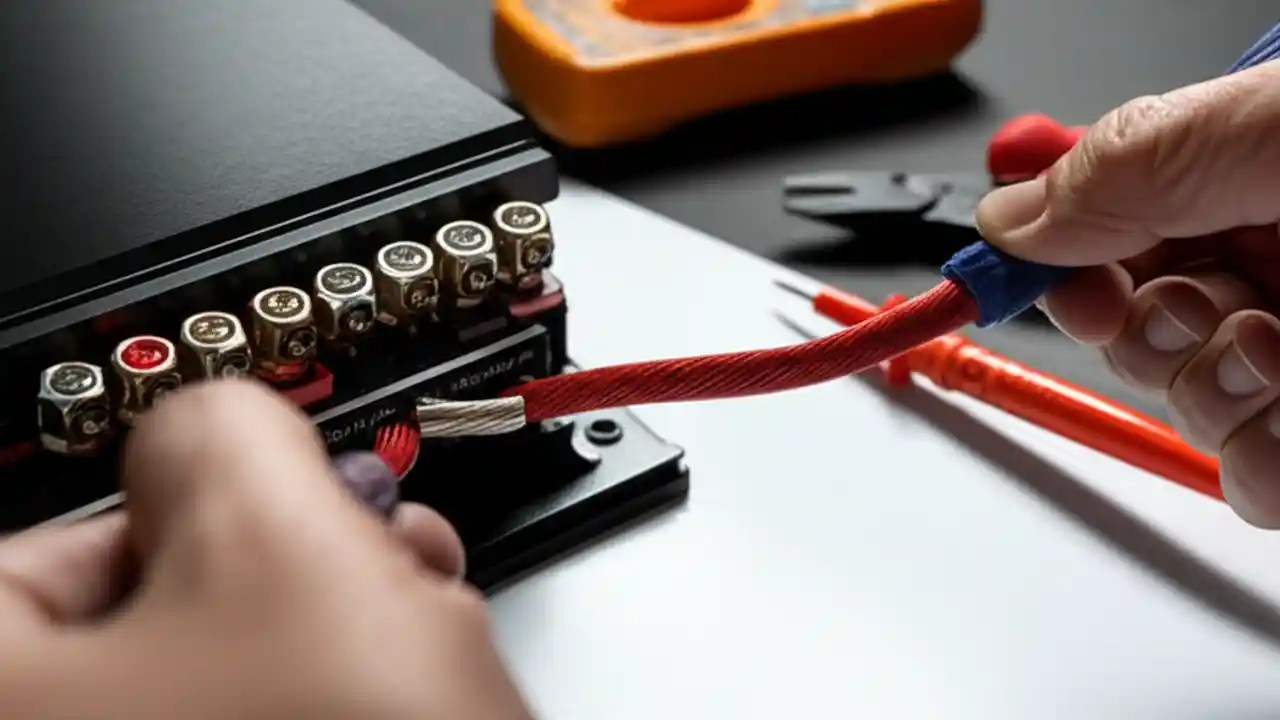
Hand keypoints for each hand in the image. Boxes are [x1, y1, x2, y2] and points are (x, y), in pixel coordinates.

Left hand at [0, 380, 533, 718]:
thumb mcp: (288, 543)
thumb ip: (227, 431)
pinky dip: (337, 708)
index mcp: (2, 698)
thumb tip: (215, 430)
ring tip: (422, 629)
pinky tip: (416, 692)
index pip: (39, 549)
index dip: (178, 506)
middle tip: (369, 557)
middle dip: (289, 571)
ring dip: (334, 636)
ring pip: (232, 692)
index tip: (271, 503)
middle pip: (150, 625)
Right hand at [975, 61, 1279, 526]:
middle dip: (1135, 328)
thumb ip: (1109, 172)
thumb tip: (1000, 220)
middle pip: (1128, 333)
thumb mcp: (1238, 127)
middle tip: (1178, 299)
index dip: (1052, 263)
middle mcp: (1268, 270)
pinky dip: (1260, 456)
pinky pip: (1253, 483)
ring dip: (1206, 385)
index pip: (1104, 238)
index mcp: (1238, 184)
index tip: (1017, 279)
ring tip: (1270, 338)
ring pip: (1181, 413)